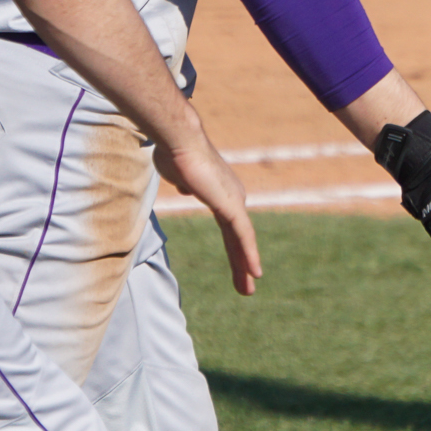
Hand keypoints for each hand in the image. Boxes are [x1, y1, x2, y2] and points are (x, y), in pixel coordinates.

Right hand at [155, 134, 260, 295]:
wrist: (179, 141)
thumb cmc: (176, 153)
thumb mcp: (180, 174)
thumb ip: (187, 182)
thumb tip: (186, 187)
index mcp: (222, 193)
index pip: (230, 228)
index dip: (234, 249)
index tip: (237, 267)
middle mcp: (234, 198)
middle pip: (238, 238)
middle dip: (241, 263)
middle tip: (247, 286)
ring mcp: (234, 202)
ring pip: (242, 241)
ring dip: (244, 266)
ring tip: (248, 289)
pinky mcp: (231, 206)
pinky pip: (242, 236)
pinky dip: (248, 255)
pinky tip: (254, 272)